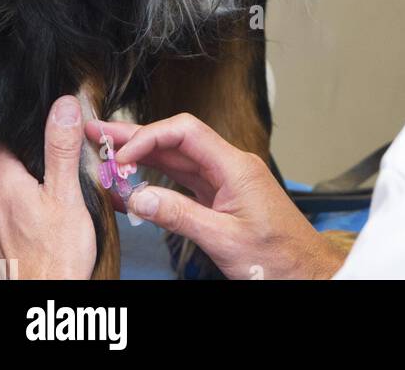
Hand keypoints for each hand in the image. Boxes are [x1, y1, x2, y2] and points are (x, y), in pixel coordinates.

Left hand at [0, 96, 95, 279]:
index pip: (2, 141)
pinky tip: (35, 228)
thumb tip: (62, 106)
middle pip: (1, 169)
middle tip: (53, 176)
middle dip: (25, 168)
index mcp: (3, 184)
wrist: (46, 299)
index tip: (43, 136)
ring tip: (47, 204)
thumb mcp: (67, 194)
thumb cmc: (58, 255)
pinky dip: (13, 220)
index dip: (23, 135)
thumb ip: (61, 148)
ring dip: (19, 196)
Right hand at [85, 113, 343, 280]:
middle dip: (137, 136)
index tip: (121, 155)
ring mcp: (225, 180)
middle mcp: (230, 165)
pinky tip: (135, 182)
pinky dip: (157, 179)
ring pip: (178, 159)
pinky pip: (184, 181)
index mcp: (235, 165)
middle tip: (100, 134)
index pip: (185, 132)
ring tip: (108, 152)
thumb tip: (139, 196)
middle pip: (177, 140)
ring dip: (143, 156)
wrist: (304, 271)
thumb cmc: (278, 257)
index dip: (149, 137)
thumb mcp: (224, 239)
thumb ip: (180, 216)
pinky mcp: (221, 196)